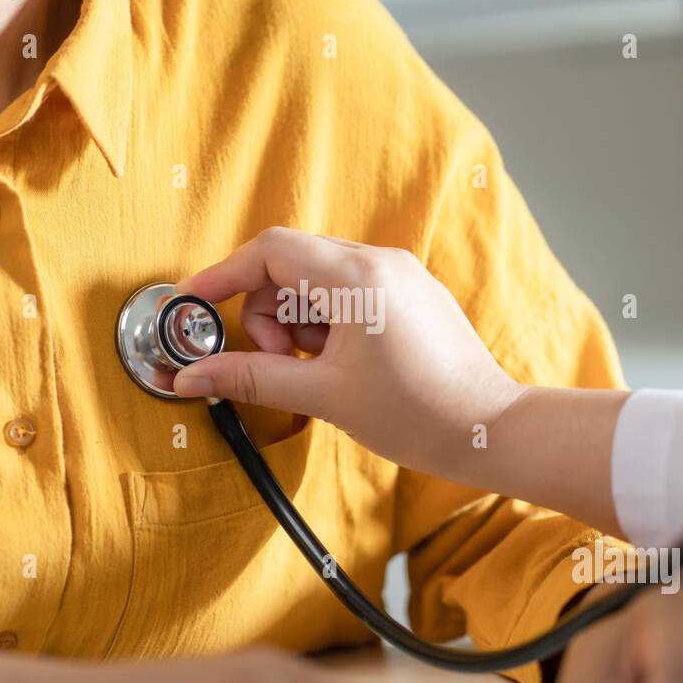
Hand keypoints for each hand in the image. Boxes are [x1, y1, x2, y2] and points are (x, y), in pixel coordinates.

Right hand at [172, 227, 523, 480]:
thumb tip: (194, 377)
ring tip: (319, 370)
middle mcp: (380, 262)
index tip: (192, 304)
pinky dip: (327, 323)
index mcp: (358, 277)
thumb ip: (251, 378)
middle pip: (290, 263)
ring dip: (298, 321)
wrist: (489, 432)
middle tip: (279, 362)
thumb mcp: (324, 396)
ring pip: (317, 279)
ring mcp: (399, 274)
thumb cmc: (419, 414)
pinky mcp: (410, 294)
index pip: (268, 250)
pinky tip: (340, 365)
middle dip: (267, 311)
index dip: (223, 275)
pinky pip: (347, 292)